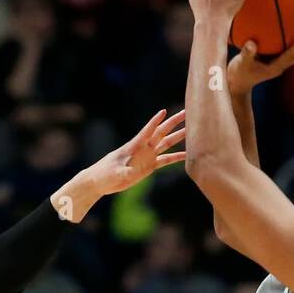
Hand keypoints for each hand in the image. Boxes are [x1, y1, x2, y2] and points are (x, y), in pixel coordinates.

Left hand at [52, 109, 185, 220]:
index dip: (155, 122)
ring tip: (192, 130)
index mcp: (134, 146)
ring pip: (166, 144)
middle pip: (161, 132)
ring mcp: (147, 156)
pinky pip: (165, 160)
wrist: (101, 181)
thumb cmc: (104, 174)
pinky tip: (187, 155)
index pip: (147, 131)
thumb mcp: (114, 174)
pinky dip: (176, 158)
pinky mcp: (149, 166)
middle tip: (187, 112)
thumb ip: (123, 173)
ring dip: (178, 137)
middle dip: (173, 122)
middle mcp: (143, 148)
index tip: (163, 111)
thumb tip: (129, 174)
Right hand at [226, 40, 285, 94]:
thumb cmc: (238, 74)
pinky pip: (289, 49)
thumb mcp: (241, 64)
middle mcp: (280, 66)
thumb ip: (247, 54)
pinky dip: (293, 41)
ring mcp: (279, 63)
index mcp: (275, 68)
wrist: (237, 84)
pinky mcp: (276, 60)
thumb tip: (251, 43)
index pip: (290, 56)